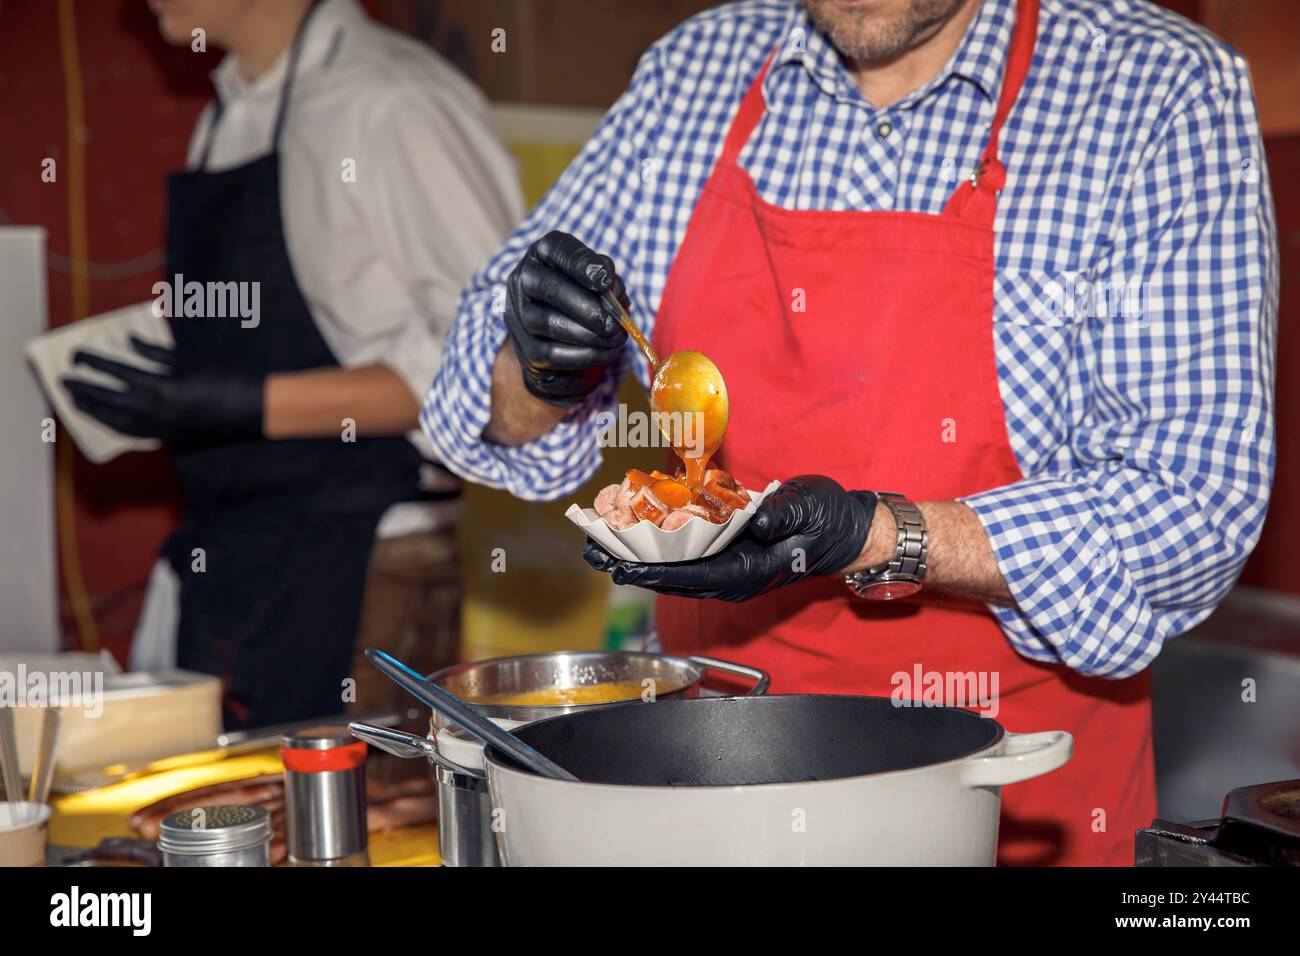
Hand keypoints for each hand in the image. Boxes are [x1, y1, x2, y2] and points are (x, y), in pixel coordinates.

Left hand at [61, 336, 263, 443]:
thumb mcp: (186, 359)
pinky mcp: (166, 434)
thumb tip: (129, 344)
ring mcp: (158, 425)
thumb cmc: (222, 377)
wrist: (249, 408)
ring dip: (92, 410)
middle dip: (82, 389)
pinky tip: (106, 417)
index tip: (76, 356)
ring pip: (113, 420)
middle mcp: (153, 409)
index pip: (114, 372)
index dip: (92, 363)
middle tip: (65, 380)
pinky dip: (112, 423)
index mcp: (158, 385)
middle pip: (105, 399)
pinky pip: (129, 431)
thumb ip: (154, 352)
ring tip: (77, 401)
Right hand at [504, 230, 628, 406]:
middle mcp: (523, 280)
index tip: (606, 281)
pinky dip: (586, 354)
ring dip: (590, 334)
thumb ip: (607, 281)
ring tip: (617, 338)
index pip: (557, 248)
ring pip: (550, 323)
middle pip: (549, 287)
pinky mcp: (527, 350)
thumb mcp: (599, 283)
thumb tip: (613, 291)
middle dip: (586, 306)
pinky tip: (607, 353)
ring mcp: (520, 316)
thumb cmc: (587, 301)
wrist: (566, 343)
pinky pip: (554, 353)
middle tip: (614, 323)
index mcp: (542, 255)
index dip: (582, 264)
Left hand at [582, 475, 878, 601]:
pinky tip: (631, 535)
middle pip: (671, 576)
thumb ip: (783, 515)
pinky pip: (683, 556)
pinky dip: (654, 547)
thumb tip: (758, 520)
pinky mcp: (726, 556)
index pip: (691, 575)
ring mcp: (728, 569)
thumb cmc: (829, 521)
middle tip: (590, 551)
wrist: (848, 531)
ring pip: (672, 569)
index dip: (652, 570)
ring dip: (635, 558)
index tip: (619, 565)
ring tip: (597, 546)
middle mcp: (732, 577)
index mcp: (748, 571)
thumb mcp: (810, 510)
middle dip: (630, 566)